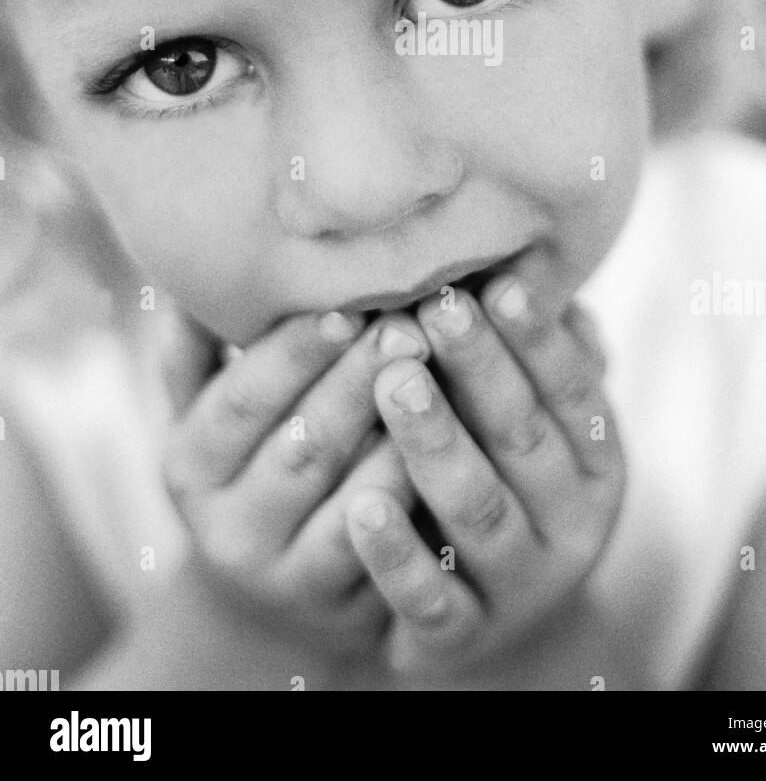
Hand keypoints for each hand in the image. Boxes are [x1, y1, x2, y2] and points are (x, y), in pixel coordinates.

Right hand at [158, 306, 429, 662]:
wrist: (266, 598)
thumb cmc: (247, 467)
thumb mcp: (205, 419)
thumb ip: (194, 353)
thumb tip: (187, 281)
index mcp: (189, 464)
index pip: (243, 399)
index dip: (295, 351)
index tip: (348, 303)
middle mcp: (228, 528)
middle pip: (304, 442)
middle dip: (360, 378)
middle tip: (413, 323)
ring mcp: (287, 576)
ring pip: (355, 492)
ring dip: (401, 427)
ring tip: (440, 368)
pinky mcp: (346, 608)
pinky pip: (393, 541)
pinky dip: (420, 484)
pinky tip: (455, 436)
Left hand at [344, 276, 623, 677]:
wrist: (488, 610)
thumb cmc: (504, 476)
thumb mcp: (535, 420)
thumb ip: (538, 355)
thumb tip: (534, 262)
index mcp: (598, 462)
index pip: (572, 390)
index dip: (536, 337)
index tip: (496, 282)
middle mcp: (572, 526)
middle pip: (524, 439)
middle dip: (481, 371)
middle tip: (434, 309)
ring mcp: (520, 586)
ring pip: (480, 511)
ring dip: (438, 444)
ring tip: (393, 383)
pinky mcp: (462, 635)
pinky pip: (432, 597)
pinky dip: (397, 555)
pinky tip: (359, 508)